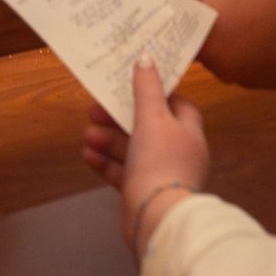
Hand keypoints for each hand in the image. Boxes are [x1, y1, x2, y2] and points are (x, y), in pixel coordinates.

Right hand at [82, 62, 211, 262]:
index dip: (154, 92)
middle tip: (95, 110)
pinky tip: (88, 155)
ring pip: (132, 149)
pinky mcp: (143, 193)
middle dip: (119, 118)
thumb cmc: (160, 161)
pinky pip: (124, 172)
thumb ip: (147, 88)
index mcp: (188, 132)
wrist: (157, 218)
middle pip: (147, 126)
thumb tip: (146, 57)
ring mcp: (160, 174)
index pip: (175, 104)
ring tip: (87, 134)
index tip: (131, 83)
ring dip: (108, 140)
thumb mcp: (152, 117)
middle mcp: (177, 152)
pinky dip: (107, 163)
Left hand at [142, 0, 275, 87]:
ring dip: (230, 25)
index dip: (176, 4)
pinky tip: (265, 15)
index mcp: (207, 40)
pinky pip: (254, 59)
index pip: (177, 27)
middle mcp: (225, 68)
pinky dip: (254, 41)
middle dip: (205, 8)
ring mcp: (253, 78)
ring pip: (229, 48)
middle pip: (204, 36)